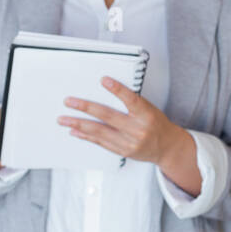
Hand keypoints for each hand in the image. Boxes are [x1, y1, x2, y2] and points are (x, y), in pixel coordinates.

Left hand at [58, 76, 183, 165]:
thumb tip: (105, 93)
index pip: (131, 100)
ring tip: (63, 119)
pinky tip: (74, 130)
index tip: (104, 80)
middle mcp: (138, 129)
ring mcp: (129, 142)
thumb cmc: (157, 124)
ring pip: (99, 131)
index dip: (117, 90)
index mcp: (147, 115)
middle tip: (69, 101)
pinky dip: (86, 136)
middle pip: (108, 116)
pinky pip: (100, 142)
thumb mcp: (150, 109)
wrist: (167, 148)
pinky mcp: (122, 151)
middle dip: (86, 107)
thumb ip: (132, 103)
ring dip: (79, 124)